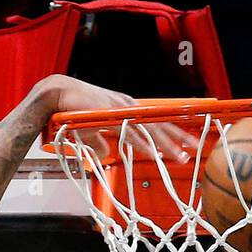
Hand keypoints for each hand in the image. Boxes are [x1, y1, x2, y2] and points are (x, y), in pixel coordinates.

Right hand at [41, 74, 198, 162]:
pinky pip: (131, 133)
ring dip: (167, 145)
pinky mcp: (110, 117)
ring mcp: (120, 110)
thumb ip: (101, 142)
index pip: (155, 120)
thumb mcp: (90, 129)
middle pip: (160, 123)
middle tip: (196, 147)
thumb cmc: (71, 110)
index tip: (187, 140)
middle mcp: (127, 106)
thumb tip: (108, 153)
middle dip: (179, 136)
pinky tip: (155, 154)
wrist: (55, 95)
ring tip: (182, 156)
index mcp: (126, 108)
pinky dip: (144, 144)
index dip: (172, 131)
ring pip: (150, 130)